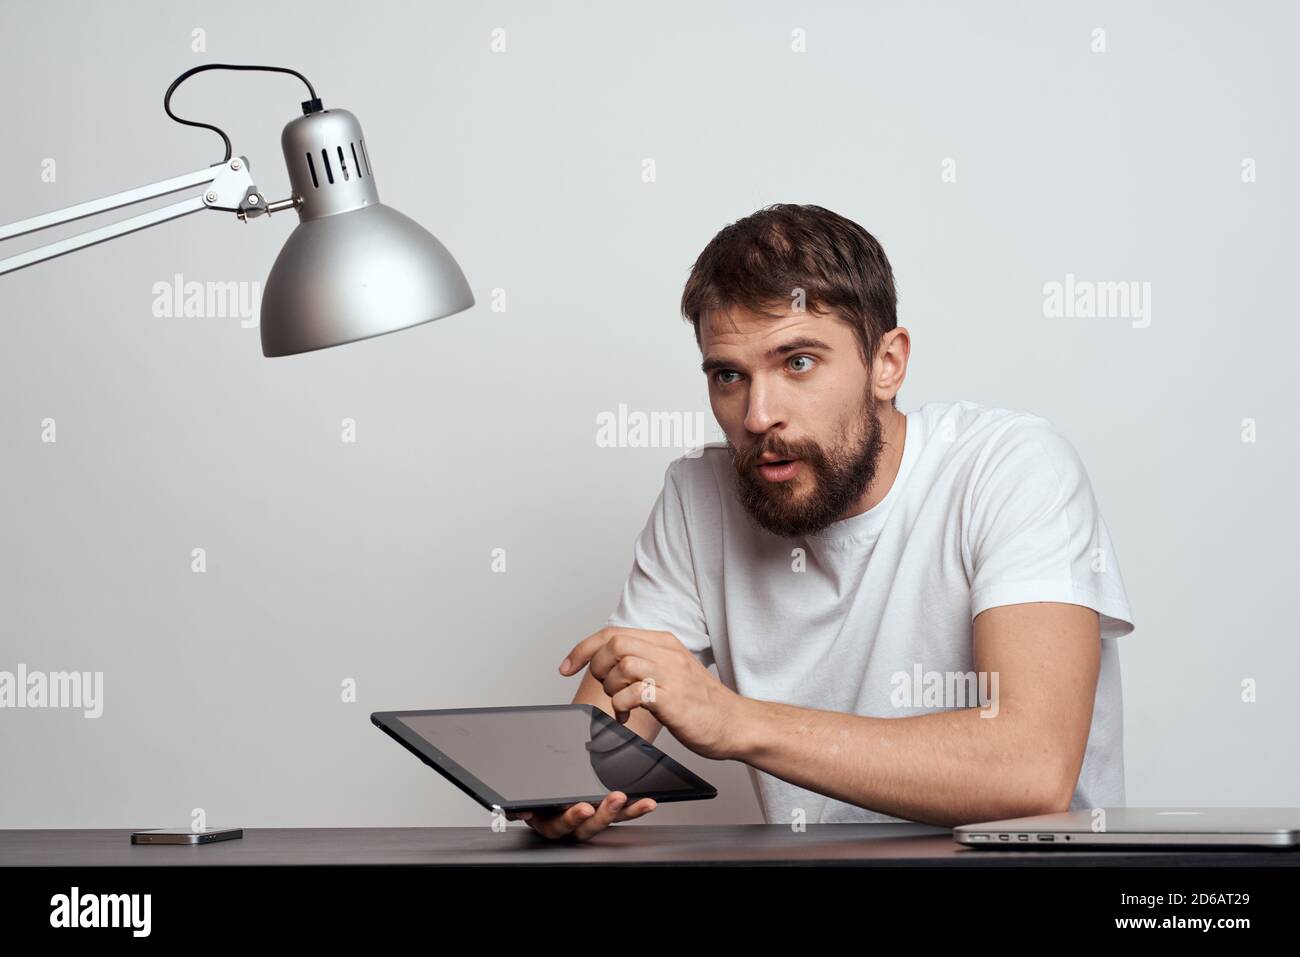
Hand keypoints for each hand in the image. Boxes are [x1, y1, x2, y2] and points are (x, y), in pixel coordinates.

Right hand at [505, 791, 656, 841]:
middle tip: (616, 798)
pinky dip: (635, 810)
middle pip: (588, 827)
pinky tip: (648, 803)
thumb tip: (518, 811)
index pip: (559, 825)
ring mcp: (588, 822)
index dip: (572, 819)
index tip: (584, 808)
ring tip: (639, 801)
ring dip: (624, 812)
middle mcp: (570, 827)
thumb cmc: (534, 796)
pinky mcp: (603, 816)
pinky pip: (621, 815)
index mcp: (548, 821)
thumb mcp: (523, 799)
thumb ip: (518, 807)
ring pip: (606, 822)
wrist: (542, 793)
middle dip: (603, 814)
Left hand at [559, 626, 742, 760]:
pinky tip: (628, 716)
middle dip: (597, 666)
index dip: (583, 649)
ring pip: (623, 664)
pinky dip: (622, 705)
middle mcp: (668, 653)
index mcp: (665, 643)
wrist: (735, 724)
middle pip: (615, 643)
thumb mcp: (671, 671)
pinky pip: (635, 693)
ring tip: (621, 703)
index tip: (566, 666)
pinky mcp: (674, 699)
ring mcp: (672, 675)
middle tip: (606, 688)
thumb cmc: (701, 703)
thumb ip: (645, 661)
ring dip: (611, 687)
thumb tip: (609, 663)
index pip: (613, 632)